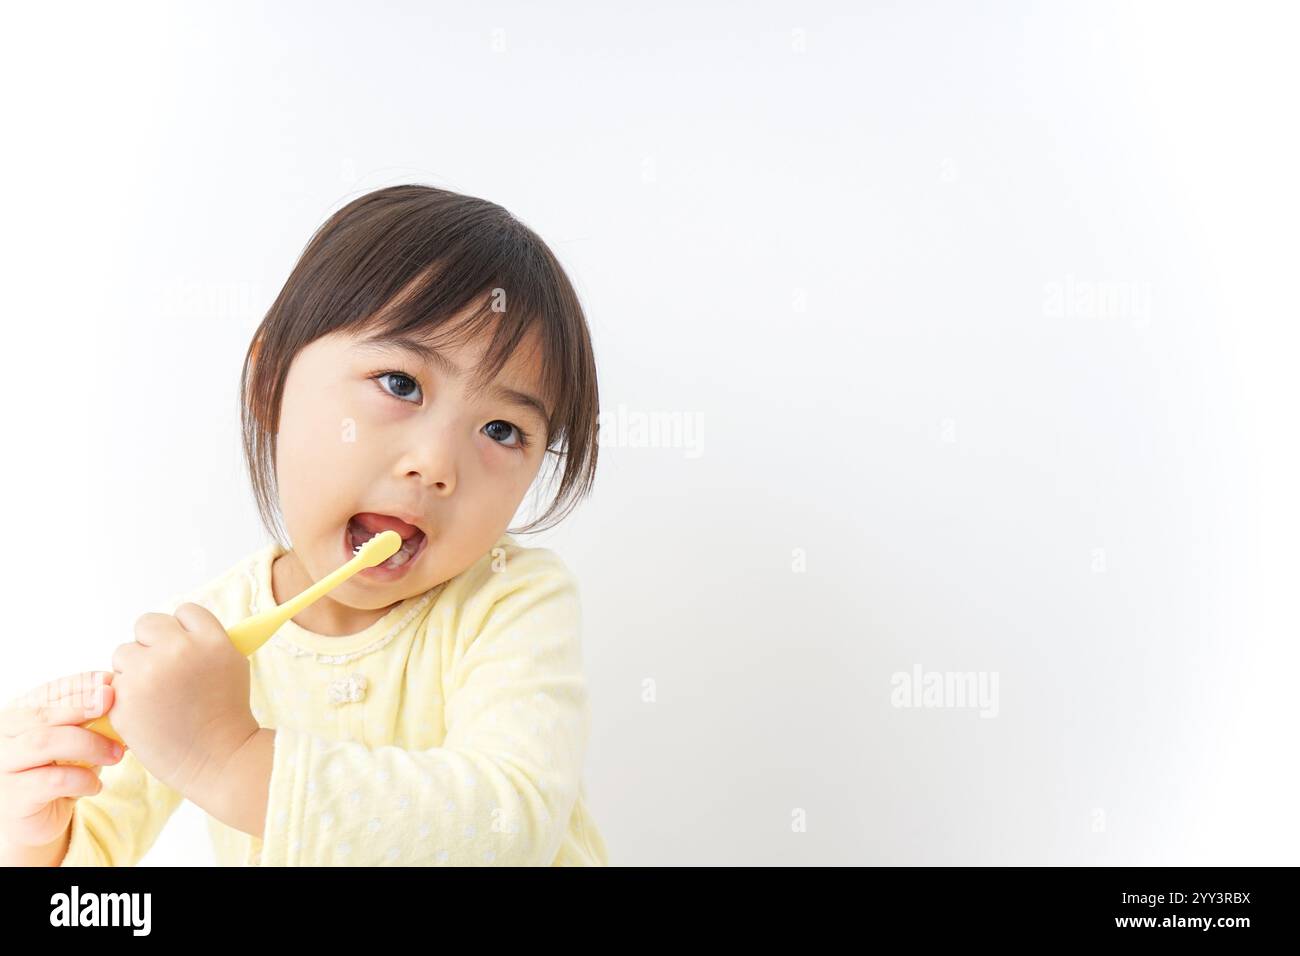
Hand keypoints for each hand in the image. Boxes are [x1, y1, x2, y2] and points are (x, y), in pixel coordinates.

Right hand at [0, 671, 123, 850]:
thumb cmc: (59, 772)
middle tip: (113, 704)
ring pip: (44, 743)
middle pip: (41, 714)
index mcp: (18, 716)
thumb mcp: (74, 741)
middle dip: (82, 706)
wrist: (38, 820)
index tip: (109, 681)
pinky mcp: (12, 797)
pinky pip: (52, 781)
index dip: (78, 684)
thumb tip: (118, 694)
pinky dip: (82, 779)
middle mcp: (3, 737)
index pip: (47, 692)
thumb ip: (87, 719)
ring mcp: (3, 766)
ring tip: (116, 754)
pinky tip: (96, 785)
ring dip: (88, 744)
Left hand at [110, 603, 258, 798]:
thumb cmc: (226, 714)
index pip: (184, 611)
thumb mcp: (232, 664)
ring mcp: (147, 676)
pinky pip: (113, 684)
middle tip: (165, 670)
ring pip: (123, 652)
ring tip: (156, 695)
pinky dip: (125, 696)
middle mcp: (178, 651)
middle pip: (147, 624)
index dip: (183, 630)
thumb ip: (206, 641)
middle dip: (152, 643)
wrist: (217, 758)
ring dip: (134, 669)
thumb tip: (180, 627)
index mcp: (210, 641)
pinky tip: (147, 712)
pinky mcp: (123, 700)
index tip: (186, 648)